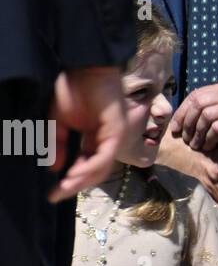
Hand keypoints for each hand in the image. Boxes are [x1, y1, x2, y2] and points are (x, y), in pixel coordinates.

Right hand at [49, 67, 125, 200]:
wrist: (87, 68)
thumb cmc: (74, 89)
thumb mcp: (59, 121)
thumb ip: (58, 144)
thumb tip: (54, 168)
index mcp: (94, 140)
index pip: (85, 166)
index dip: (70, 180)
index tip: (53, 193)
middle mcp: (106, 142)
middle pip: (94, 172)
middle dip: (75, 186)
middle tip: (57, 196)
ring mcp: (113, 138)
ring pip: (100, 168)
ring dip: (82, 180)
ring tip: (65, 187)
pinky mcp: (116, 133)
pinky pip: (104, 156)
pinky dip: (90, 167)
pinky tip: (75, 174)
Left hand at [170, 79, 217, 154]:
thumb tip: (194, 116)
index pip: (197, 94)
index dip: (183, 111)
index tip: (176, 126)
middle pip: (198, 103)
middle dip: (186, 122)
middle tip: (183, 137)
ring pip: (205, 116)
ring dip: (197, 133)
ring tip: (196, 145)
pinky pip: (217, 129)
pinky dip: (209, 139)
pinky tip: (209, 147)